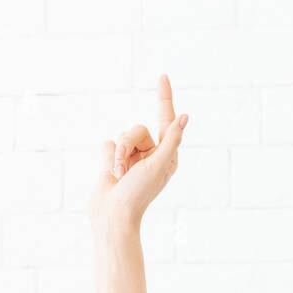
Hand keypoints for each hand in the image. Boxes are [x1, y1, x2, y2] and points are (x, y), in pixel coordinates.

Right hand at [89, 73, 187, 244]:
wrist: (112, 216)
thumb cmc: (138, 194)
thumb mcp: (158, 165)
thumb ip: (171, 140)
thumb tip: (184, 117)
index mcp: (167, 156)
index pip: (167, 120)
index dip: (164, 98)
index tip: (162, 76)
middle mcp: (151, 155)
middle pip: (136, 128)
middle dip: (127, 145)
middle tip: (126, 169)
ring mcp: (133, 158)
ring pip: (121, 135)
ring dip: (117, 154)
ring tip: (118, 174)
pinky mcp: (115, 161)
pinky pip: (108, 144)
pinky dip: (107, 156)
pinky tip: (110, 174)